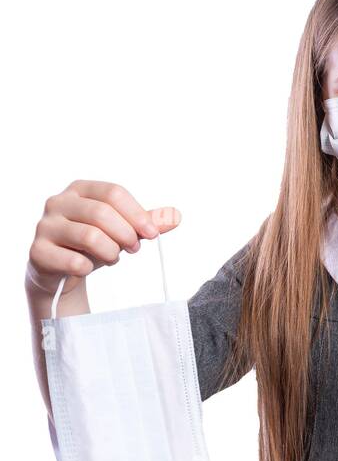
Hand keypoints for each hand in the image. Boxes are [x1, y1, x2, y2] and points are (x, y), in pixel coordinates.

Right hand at [27, 180, 180, 297]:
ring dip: (111, 252)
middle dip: (126, 235)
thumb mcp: (122, 230)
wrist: (60, 271)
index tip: (152, 234)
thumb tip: (176, 216)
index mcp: (80, 190)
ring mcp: (45, 226)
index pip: (114, 193)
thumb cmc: (93, 244)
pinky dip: (89, 267)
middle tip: (134, 249)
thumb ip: (148, 222)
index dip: (138, 214)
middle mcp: (58, 202)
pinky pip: (74, 261)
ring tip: (112, 256)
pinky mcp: (38, 252)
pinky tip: (88, 267)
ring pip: (90, 236)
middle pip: (102, 213)